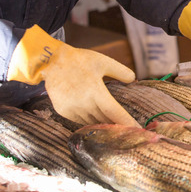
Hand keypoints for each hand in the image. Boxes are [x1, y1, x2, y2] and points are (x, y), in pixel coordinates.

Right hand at [7, 25, 137, 125]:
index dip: (126, 123)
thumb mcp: (103, 61)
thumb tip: (133, 79)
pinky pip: (80, 120)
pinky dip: (89, 120)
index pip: (114, 112)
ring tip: (112, 125)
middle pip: (104, 120)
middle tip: (128, 130)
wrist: (52, 61)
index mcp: (95, 90)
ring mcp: (71, 109)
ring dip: (102, 124)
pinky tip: (94, 117)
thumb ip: (120, 71)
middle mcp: (83, 102)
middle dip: (116, 125)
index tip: (137, 131)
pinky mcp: (63, 111)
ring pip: (92, 122)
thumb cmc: (80, 60)